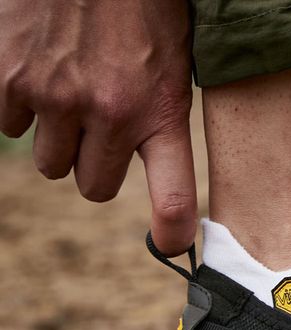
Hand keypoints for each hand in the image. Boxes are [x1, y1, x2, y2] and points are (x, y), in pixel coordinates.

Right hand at [0, 0, 196, 254]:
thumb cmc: (139, 6)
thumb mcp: (171, 61)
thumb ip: (158, 113)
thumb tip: (152, 162)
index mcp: (161, 108)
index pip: (173, 191)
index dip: (172, 227)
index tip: (172, 245)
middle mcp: (109, 112)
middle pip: (93, 187)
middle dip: (95, 165)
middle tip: (100, 128)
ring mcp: (55, 98)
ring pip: (50, 163)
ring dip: (58, 138)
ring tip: (71, 92)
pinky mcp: (9, 80)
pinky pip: (10, 125)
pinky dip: (20, 106)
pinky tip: (40, 72)